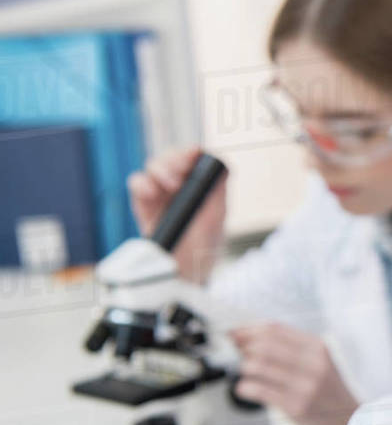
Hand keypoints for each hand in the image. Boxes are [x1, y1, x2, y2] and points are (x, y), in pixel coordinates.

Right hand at [127, 146, 226, 282]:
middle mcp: (179, 183)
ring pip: (153, 166)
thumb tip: (222, 168)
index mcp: (200, 183)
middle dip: (173, 159)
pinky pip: (137, 183)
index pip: (194, 157)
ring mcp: (160, 192)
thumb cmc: (205, 245)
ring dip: (159, 170)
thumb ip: (217, 192)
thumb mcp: (217, 218)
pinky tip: (149, 192)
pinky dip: (141, 183)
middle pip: (171, 157)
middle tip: (178, 176)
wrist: (184, 272)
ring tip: (169, 186)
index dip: (191, 152)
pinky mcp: (143, 203)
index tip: (192, 156)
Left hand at [231, 322, 359, 424]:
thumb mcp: (318, 363)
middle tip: (237, 354)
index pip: (275, 329)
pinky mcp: (296, 407)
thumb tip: (248, 339)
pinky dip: (244, 388)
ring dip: (243, 368)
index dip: (248, 329)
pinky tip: (244, 389)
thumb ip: (290, 350)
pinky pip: (259, 390)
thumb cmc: (329, 395)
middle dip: (243, 347)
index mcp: (318, 348)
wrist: (350, 424)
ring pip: (258, 365)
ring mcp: (305, 386)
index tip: (235, 333)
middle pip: (264, 344)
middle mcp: (313, 364)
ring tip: (245, 373)